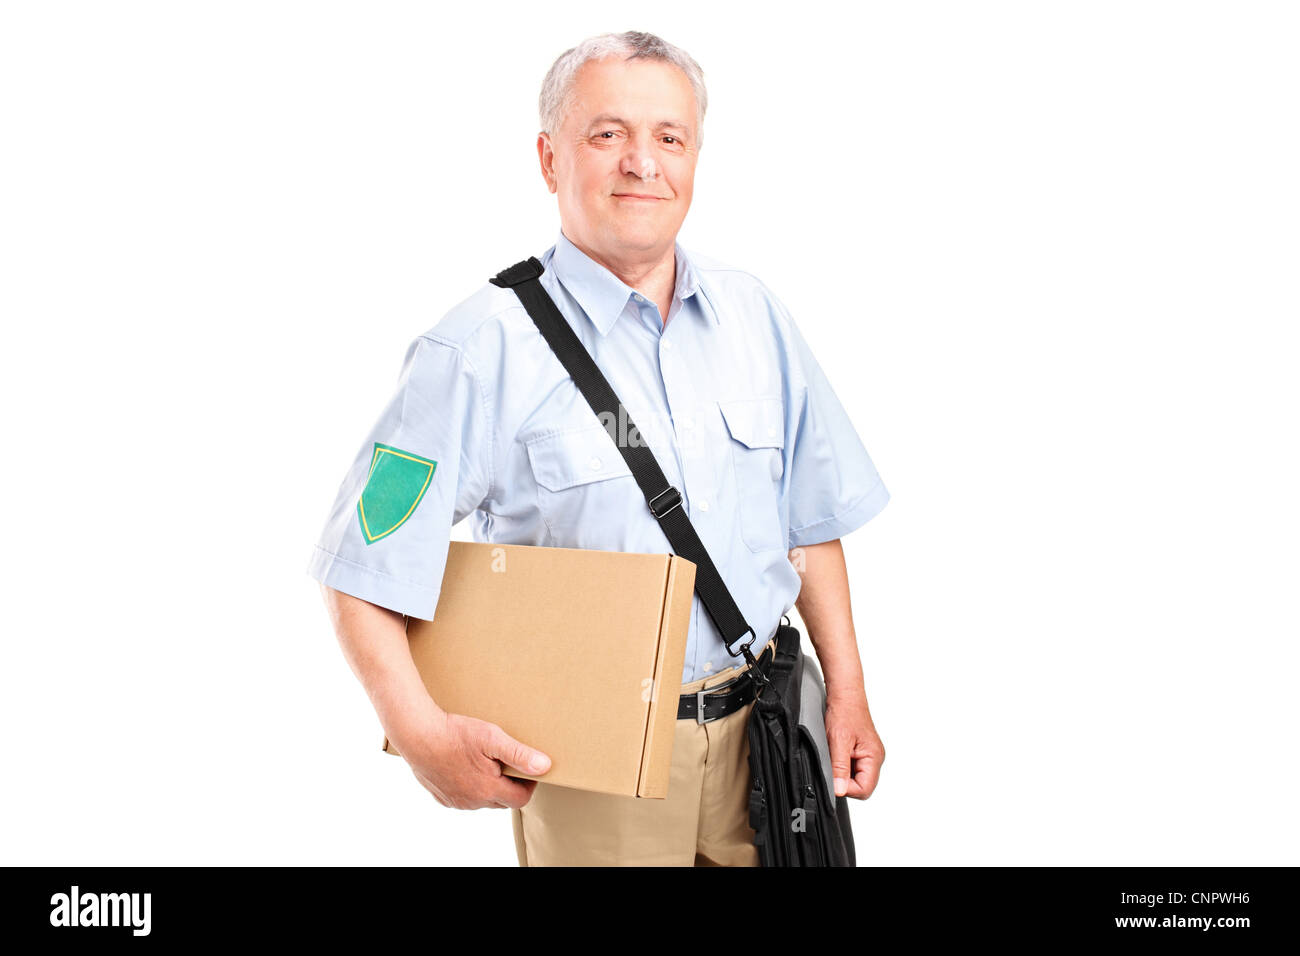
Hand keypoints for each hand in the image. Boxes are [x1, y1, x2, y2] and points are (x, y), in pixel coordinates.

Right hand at [391, 710, 551, 809]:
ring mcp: (456, 801)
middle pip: (503, 801)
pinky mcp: (442, 797)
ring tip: (487, 761)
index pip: (520, 799)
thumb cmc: (455, 734)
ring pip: (483, 800)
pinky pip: (464, 797)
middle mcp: (472, 801)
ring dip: (489, 786)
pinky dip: (470, 786)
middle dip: (510, 785)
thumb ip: (519, 755)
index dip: (529, 784)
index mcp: (488, 789)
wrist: (417, 734)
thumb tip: (544, 767)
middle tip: (507, 761)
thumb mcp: (492, 738)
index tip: (527, 768)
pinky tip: (466, 765)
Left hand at [825, 689, 883, 799]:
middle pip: (861, 786)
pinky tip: (836, 753)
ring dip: (842, 771)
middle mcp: (875, 758)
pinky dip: (842, 764)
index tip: (833, 779)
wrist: (844, 694)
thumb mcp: (838, 742)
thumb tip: (839, 790)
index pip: (864, 790)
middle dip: (844, 780)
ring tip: (834, 755)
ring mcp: (868, 755)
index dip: (846, 788)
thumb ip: (839, 768)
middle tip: (832, 765)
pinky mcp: (861, 751)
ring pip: (855, 777)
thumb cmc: (844, 711)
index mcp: (874, 757)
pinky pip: (852, 767)